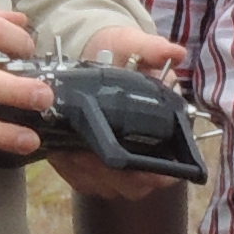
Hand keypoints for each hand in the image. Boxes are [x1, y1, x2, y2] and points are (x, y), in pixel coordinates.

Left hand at [49, 21, 196, 201]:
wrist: (91, 54)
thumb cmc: (119, 53)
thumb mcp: (134, 45)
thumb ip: (152, 50)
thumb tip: (174, 54)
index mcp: (165, 131)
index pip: (168, 171)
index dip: (152, 174)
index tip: (130, 163)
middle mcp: (144, 155)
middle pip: (133, 186)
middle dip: (107, 174)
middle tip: (84, 153)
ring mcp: (117, 166)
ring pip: (105, 187)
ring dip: (84, 173)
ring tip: (68, 151)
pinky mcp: (90, 168)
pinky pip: (81, 182)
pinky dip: (69, 171)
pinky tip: (59, 153)